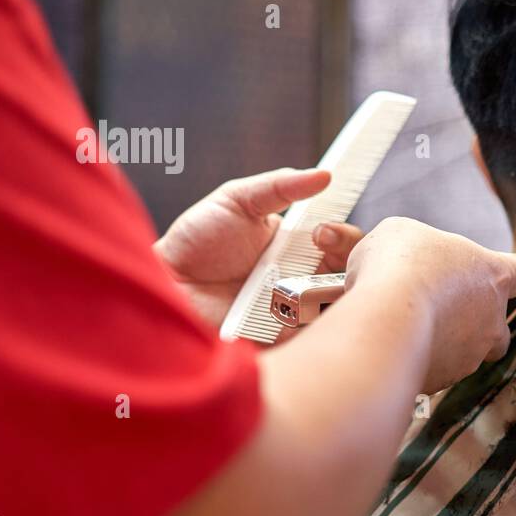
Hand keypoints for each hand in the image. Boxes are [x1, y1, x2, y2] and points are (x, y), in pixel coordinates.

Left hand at [154, 168, 363, 326]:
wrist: (164, 282)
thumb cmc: (196, 240)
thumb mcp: (237, 201)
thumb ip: (279, 186)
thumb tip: (323, 175)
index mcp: (299, 250)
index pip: (343, 246)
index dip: (345, 239)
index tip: (323, 231)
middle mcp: (303, 282)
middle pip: (351, 277)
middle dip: (347, 262)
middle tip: (320, 249)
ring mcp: (294, 313)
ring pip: (337, 308)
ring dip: (328, 293)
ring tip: (302, 284)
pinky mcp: (281, 341)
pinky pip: (310, 337)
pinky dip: (308, 324)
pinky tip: (290, 310)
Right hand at [344, 216, 515, 391]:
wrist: (384, 321)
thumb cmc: (398, 265)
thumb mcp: (403, 233)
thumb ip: (418, 246)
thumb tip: (404, 258)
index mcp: (493, 275)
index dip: (512, 274)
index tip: (499, 277)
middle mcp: (492, 321)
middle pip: (500, 329)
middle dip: (478, 326)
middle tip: (444, 314)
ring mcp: (471, 356)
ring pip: (466, 354)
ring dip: (443, 344)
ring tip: (404, 330)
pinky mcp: (444, 382)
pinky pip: (434, 372)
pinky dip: (417, 362)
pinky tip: (391, 348)